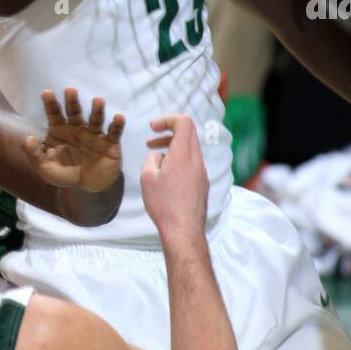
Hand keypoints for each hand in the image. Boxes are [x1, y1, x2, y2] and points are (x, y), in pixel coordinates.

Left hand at [23, 90, 124, 193]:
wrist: (89, 188)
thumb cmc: (65, 173)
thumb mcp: (46, 168)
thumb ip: (35, 154)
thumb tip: (28, 139)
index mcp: (60, 131)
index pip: (54, 114)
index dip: (50, 104)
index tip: (46, 93)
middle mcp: (77, 129)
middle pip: (74, 112)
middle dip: (72, 101)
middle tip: (70, 90)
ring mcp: (94, 135)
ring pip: (96, 119)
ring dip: (97, 110)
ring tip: (98, 100)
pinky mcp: (110, 144)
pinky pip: (114, 133)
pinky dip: (117, 125)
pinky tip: (118, 117)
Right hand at [141, 114, 209, 241]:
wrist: (183, 230)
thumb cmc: (164, 205)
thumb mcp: (147, 178)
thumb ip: (151, 159)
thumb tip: (158, 156)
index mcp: (183, 155)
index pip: (184, 122)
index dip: (168, 119)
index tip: (153, 128)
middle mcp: (196, 161)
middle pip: (189, 133)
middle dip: (169, 131)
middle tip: (152, 139)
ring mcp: (202, 172)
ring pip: (190, 149)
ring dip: (173, 147)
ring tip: (156, 157)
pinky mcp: (202, 183)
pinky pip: (192, 163)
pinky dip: (179, 159)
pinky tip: (167, 175)